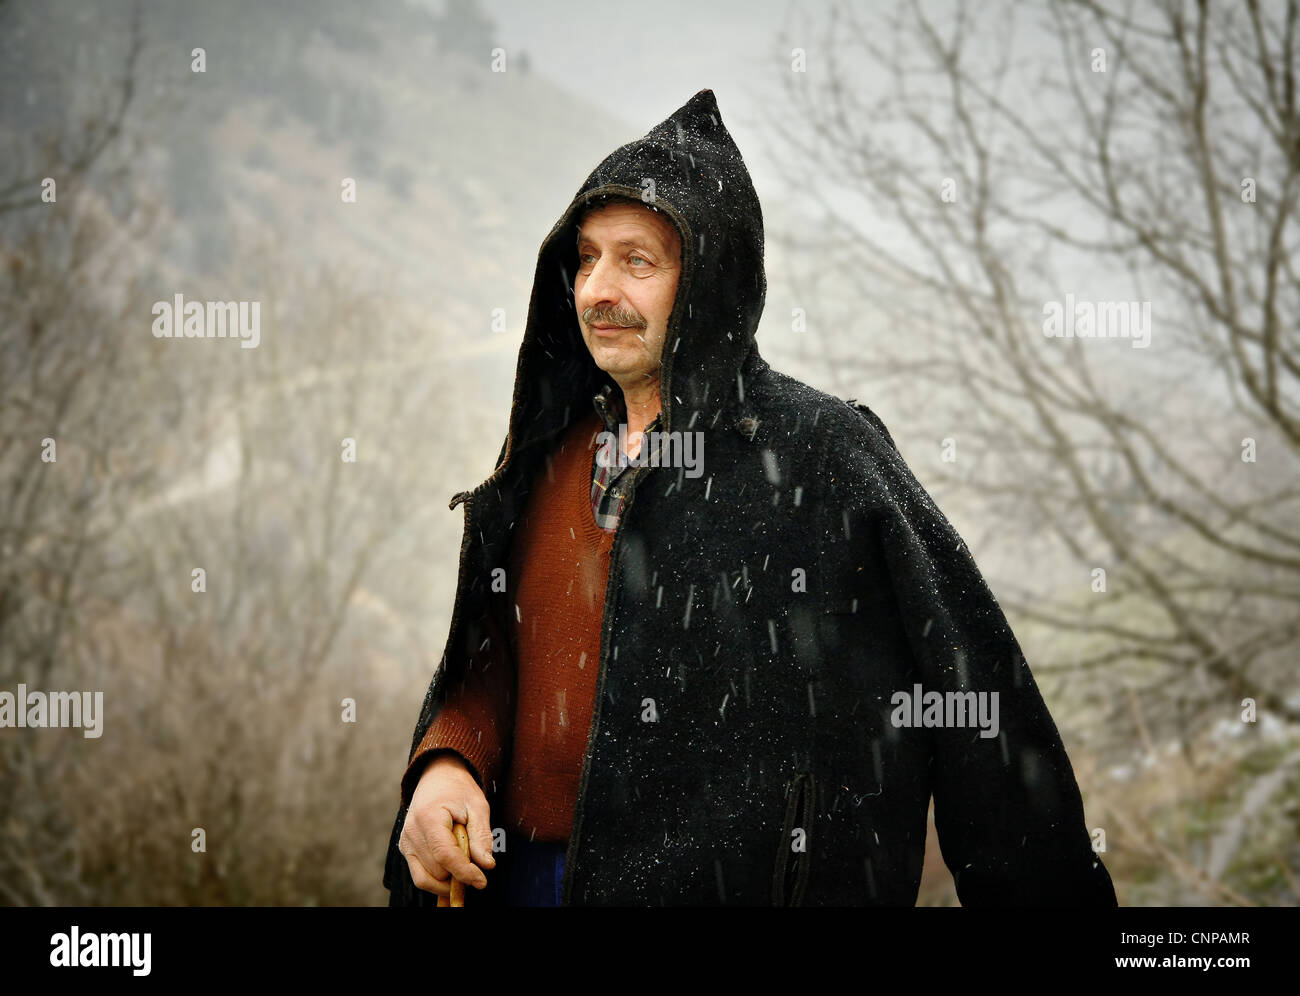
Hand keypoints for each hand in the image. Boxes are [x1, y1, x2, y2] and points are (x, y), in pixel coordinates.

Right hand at [398, 753, 496, 896]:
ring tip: (461, 855)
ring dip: (448, 877)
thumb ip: (482, 836)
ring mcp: (405, 842)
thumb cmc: (459, 791)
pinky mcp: (405, 849)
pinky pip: (420, 876)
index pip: (445, 855)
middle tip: (471, 850)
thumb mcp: (478, 807)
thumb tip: (487, 866)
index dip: (464, 872)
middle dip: (458, 870)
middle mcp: (411, 833)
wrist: (438, 777)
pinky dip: (438, 878)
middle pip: (437, 870)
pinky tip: (452, 865)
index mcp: (429, 818)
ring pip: (426, 879)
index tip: (482, 881)